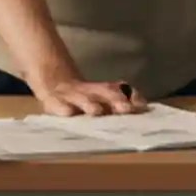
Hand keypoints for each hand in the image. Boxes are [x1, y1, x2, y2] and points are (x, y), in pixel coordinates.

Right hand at [32, 77, 147, 116]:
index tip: (142, 107)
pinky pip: (57, 104)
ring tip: (96, 111)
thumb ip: (122, 101)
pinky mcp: (52, 101)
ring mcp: (70, 95)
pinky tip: (68, 113)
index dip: (131, 97)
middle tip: (126, 109)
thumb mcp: (101, 98)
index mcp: (103, 91)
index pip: (121, 91)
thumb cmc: (83, 96)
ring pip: (81, 98)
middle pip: (104, 92)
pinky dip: (62, 108)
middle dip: (115, 100)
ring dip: (89, 104)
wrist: (53, 82)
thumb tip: (143, 106)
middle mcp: (89, 91)